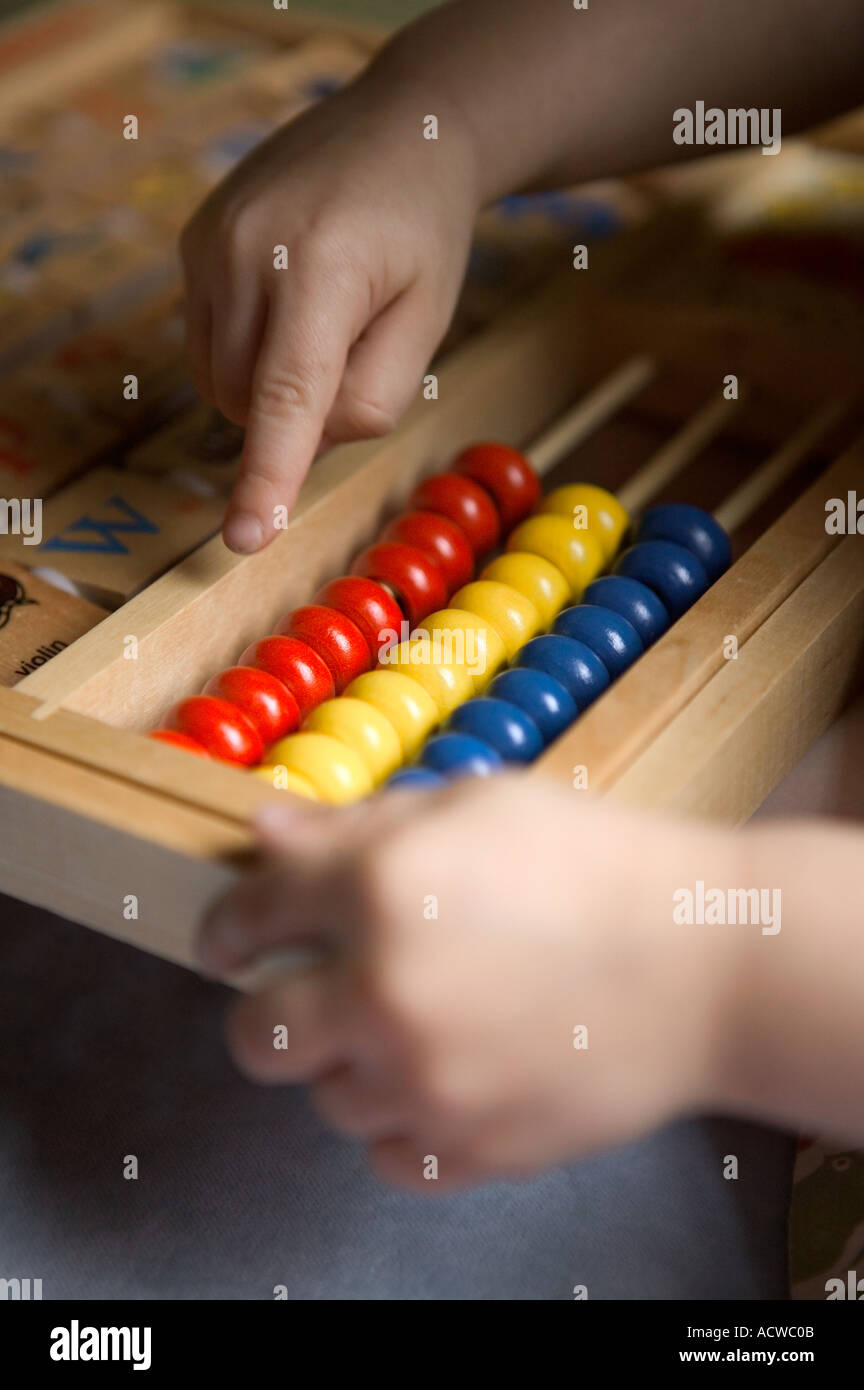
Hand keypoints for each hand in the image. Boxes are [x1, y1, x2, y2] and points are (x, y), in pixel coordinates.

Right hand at [180, 68, 477, 553]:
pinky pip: (208, 346)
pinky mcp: (192, 244)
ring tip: (326, 320)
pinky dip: (248, 356)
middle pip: (253, 402)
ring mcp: (209, 243)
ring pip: (220, 384)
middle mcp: (249, 250)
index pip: (288, 396)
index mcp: (323, 267)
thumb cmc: (425, 234)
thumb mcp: (430, 320)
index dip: (268, 475)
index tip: (246, 538)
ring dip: (270, 389)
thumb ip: (375, 396)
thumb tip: (306, 441)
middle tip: (359, 351)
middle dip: (301, 415)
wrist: (400, 129)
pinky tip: (291, 305)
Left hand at [198, 778, 737, 1189]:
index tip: (229, 942)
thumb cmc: (599, 864)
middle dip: (269, 1012)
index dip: (228, 928)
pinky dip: (408, 1120)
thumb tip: (265, 837)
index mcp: (378, 889)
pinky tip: (454, 1074)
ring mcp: (424, 1082)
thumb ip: (358, 825)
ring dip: (354, 1063)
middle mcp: (383, 992)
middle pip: (254, 1037)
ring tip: (420, 1025)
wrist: (710, 963)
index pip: (248, 919)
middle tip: (309, 996)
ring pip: (326, 1098)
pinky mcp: (469, 1150)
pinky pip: (390, 1153)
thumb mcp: (476, 805)